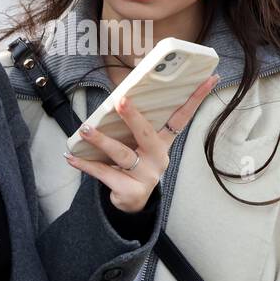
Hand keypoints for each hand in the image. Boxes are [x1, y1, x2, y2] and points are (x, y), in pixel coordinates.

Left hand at [64, 74, 219, 212]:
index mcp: (164, 143)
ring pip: (121, 154)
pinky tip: (71, 157)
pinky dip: (85, 165)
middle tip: (120, 100)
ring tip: (85, 129)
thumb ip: (137, 125)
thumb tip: (122, 95)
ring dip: (101, 141)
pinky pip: (104, 173)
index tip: (208, 78)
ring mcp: (145, 176)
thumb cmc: (135, 165)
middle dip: (133, 116)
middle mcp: (158, 158)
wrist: (132, 202)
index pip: (182, 117)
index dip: (196, 98)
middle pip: (146, 134)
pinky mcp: (130, 190)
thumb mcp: (142, 146)